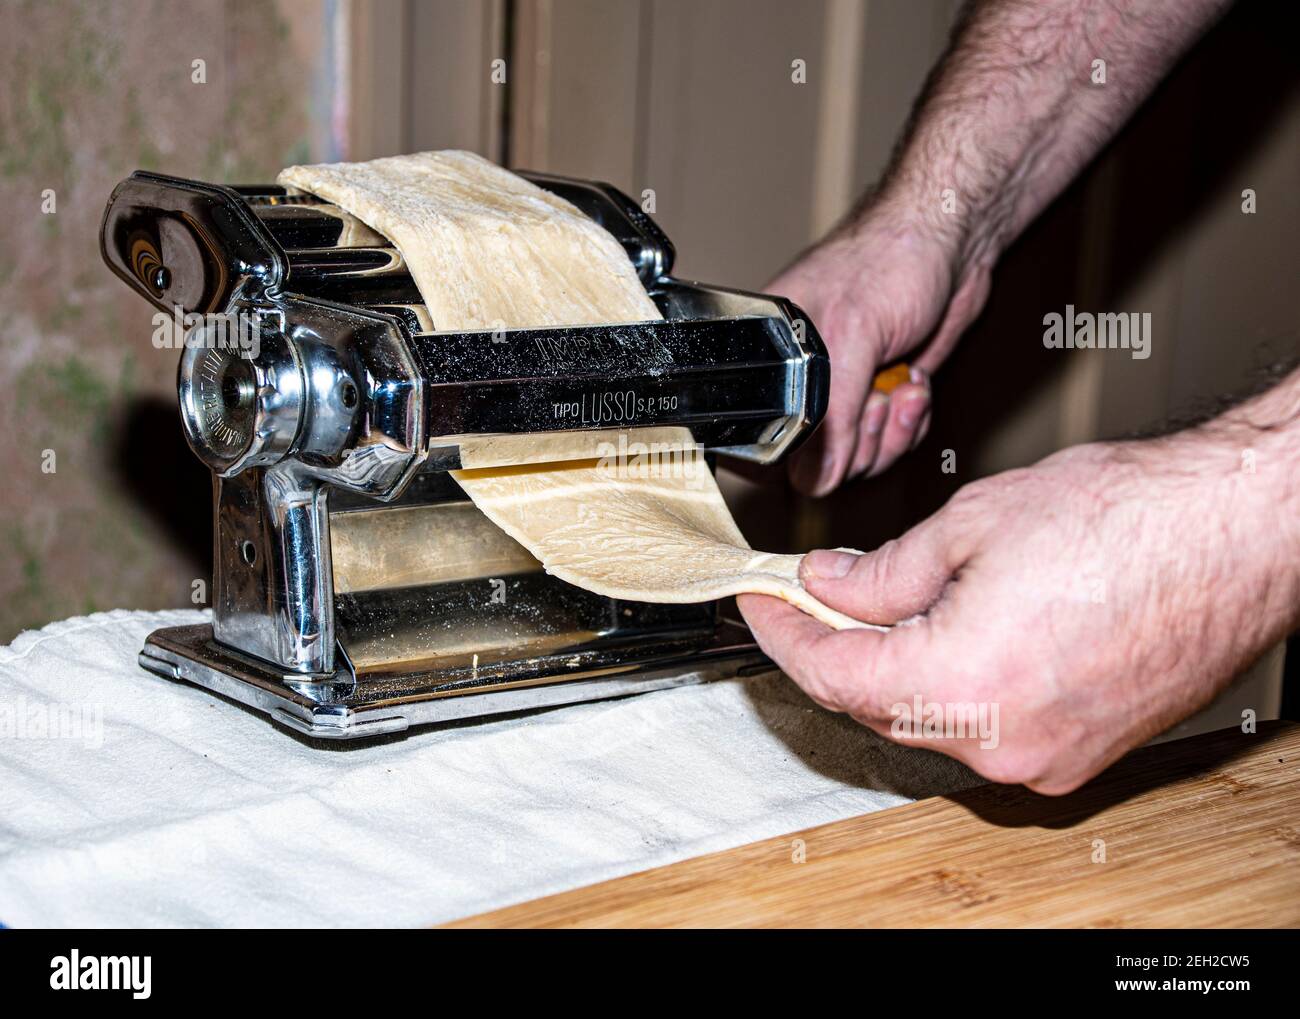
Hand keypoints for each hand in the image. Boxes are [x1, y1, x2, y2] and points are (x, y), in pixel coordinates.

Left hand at [739, 435, 1299, 793]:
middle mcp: (1001, 744)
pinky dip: (953, 686)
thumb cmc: (1130, 518)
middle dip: (835, 650)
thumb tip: (830, 587)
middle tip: (809, 598)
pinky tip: (952, 634)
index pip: (831, 675)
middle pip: (877, 707)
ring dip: (895, 668)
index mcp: (961, 687)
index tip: (760, 605)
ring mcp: (1047, 759)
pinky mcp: (1081, 753)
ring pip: (931, 721)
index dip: (783, 636)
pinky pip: (986, 728)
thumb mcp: (971, 524)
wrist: (1238, 532)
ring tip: (884, 604)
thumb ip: (881, 573)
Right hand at [769, 207, 990, 494]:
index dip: (796, 455)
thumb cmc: (891, 258)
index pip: (761, 439)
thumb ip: (831, 413)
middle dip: (857, 440)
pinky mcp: (882, 394)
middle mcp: (801, 379)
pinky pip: (888, 442)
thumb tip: (817, 476)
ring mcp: (844, 390)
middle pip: (814, 462)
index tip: (831, 439)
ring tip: (901, 388)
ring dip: (889, 433)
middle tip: (875, 399)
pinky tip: (915, 385)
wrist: (954, 241)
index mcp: (770, 357)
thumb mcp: (853, 335)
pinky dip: (909, 424)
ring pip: (856, 458)